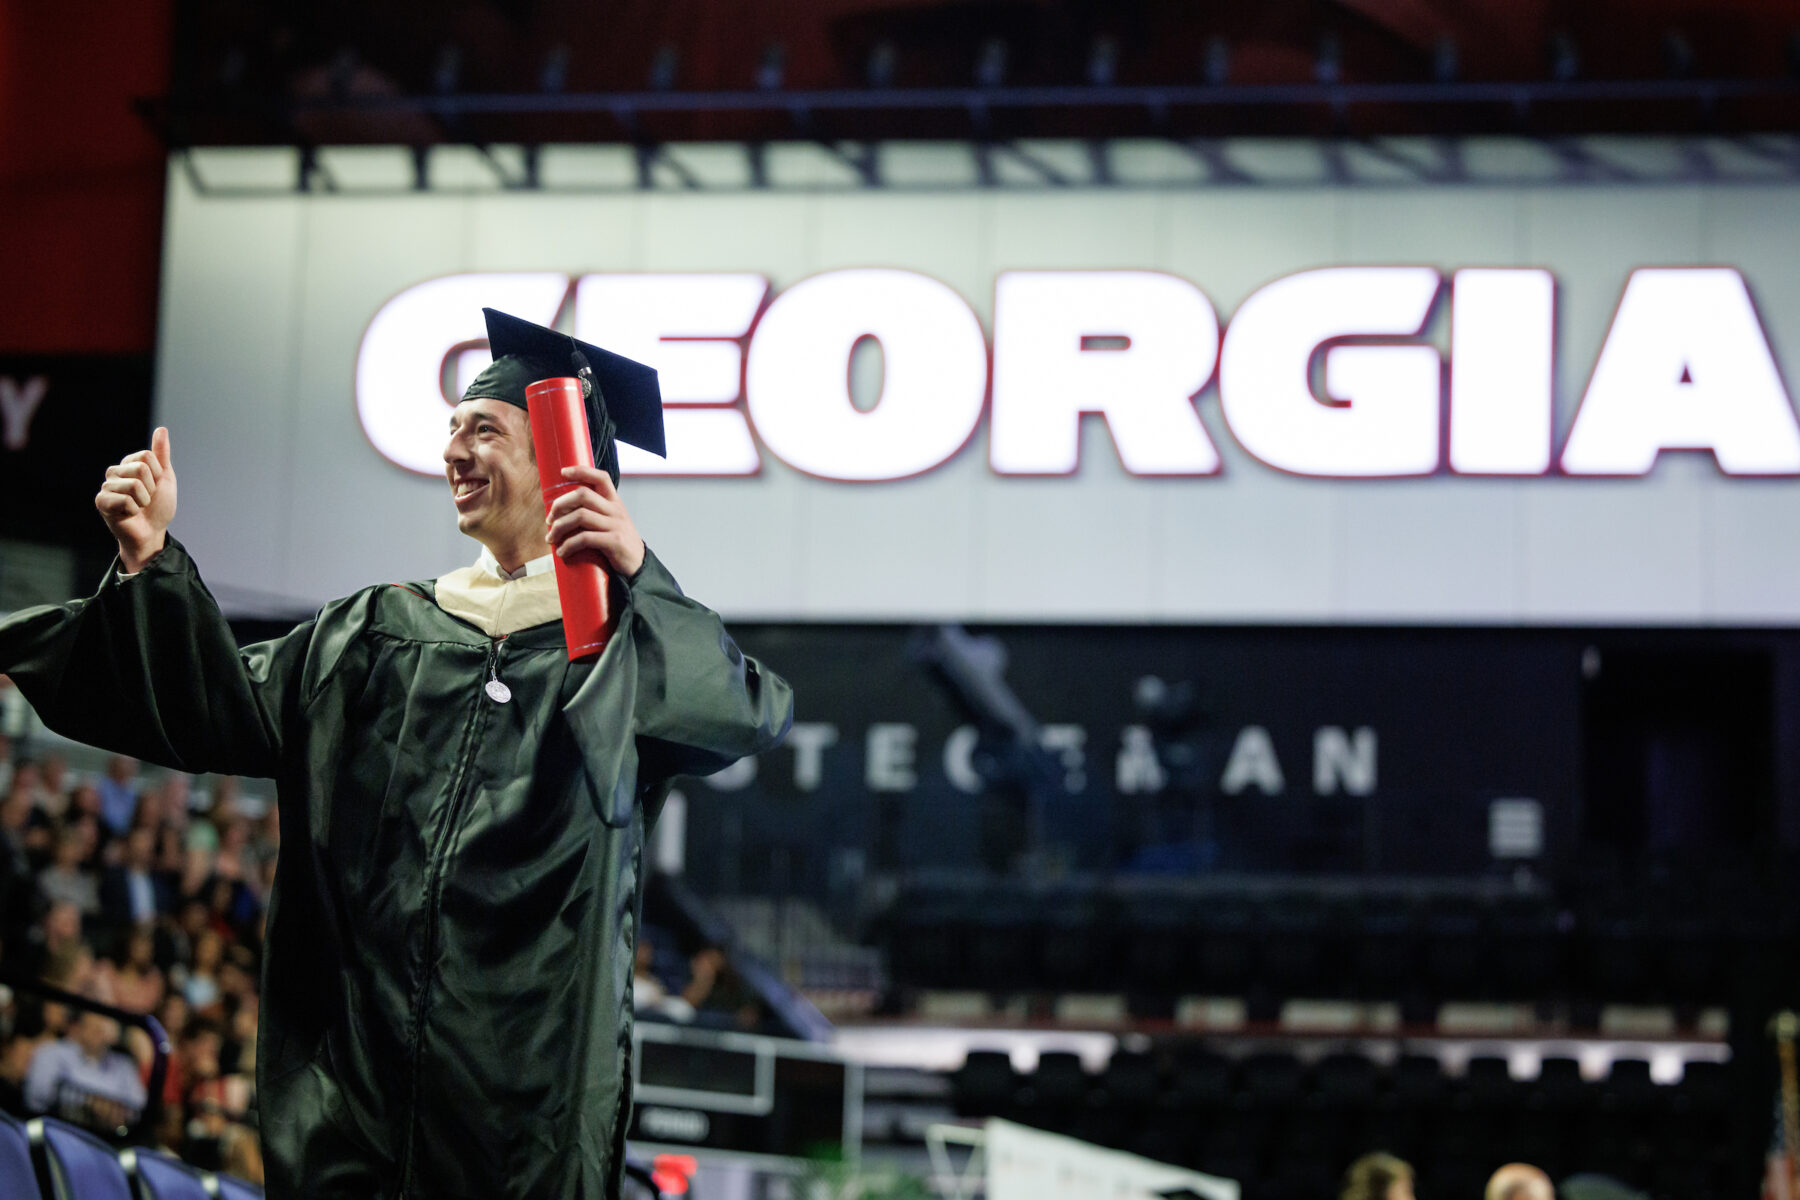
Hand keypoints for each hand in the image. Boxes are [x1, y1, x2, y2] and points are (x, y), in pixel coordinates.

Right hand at [96, 427, 176, 572]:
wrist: (152, 531)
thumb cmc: (158, 506)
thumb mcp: (165, 477)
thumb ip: (161, 454)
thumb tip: (161, 429)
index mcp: (129, 464)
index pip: (146, 456)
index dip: (157, 474)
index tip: (154, 487)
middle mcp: (115, 472)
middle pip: (140, 468)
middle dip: (151, 488)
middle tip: (145, 500)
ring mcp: (107, 486)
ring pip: (134, 485)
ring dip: (143, 501)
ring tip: (138, 507)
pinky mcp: (101, 502)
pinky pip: (125, 500)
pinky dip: (133, 510)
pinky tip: (128, 514)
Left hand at [546, 466, 644, 577]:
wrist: (639, 565)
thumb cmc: (619, 543)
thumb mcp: (612, 522)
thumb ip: (596, 512)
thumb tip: (564, 510)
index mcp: (615, 502)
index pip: (601, 477)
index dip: (581, 471)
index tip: (563, 472)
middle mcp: (616, 510)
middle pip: (583, 494)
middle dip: (560, 505)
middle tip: (549, 520)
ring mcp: (616, 525)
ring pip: (580, 516)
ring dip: (559, 527)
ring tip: (551, 538)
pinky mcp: (614, 542)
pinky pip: (585, 538)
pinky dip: (569, 545)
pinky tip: (562, 552)